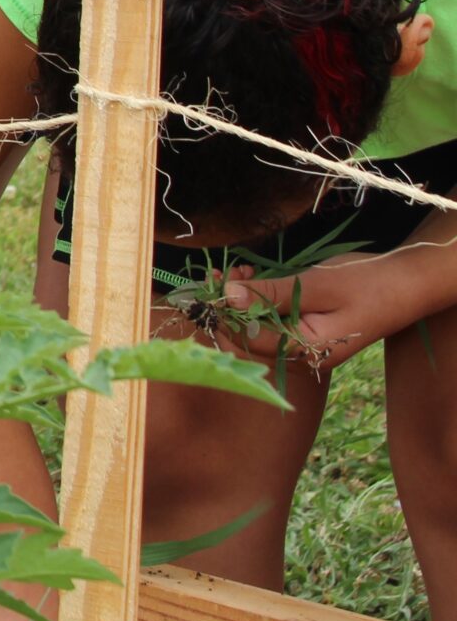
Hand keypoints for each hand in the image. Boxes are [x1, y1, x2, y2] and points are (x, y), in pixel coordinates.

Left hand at [219, 253, 417, 367]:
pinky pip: (275, 314)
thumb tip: (228, 297)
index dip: (225, 314)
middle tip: (222, 272)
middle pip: (251, 334)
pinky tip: (253, 275)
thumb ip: (272, 294)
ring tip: (238, 270)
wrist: (407, 282)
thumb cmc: (366, 284)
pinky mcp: (309, 322)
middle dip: (231, 305)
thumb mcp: (317, 286)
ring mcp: (307, 337)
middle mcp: (304, 350)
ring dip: (243, 297)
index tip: (212, 285)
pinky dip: (260, 296)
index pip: (250, 340)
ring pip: (260, 322)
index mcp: (307, 349)